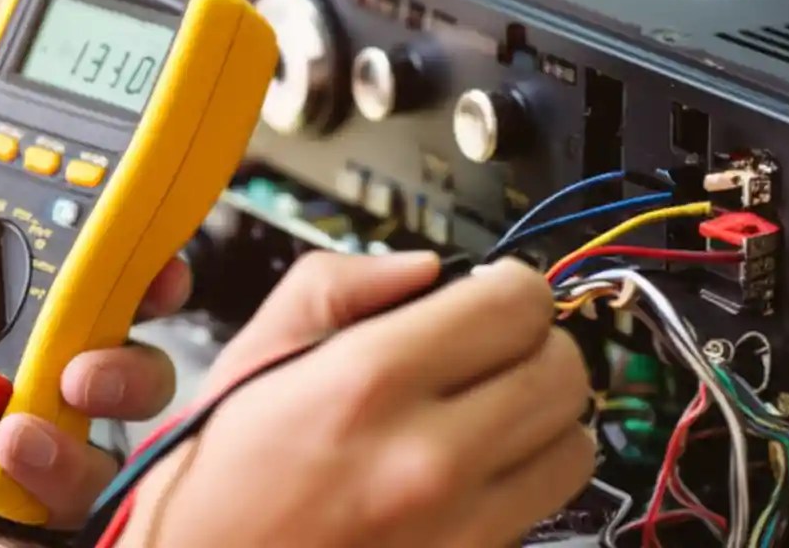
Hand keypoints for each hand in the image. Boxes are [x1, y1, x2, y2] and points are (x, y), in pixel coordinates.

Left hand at [0, 162, 191, 521]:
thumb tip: (27, 121)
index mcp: (70, 294)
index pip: (147, 287)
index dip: (166, 283)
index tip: (159, 279)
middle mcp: (73, 361)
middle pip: (147, 375)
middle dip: (131, 375)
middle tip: (83, 369)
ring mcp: (50, 427)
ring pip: (110, 450)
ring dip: (80, 443)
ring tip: (20, 428)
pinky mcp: (19, 486)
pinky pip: (61, 501)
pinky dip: (45, 483)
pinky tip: (4, 455)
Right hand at [122, 251, 593, 547]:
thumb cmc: (213, 486)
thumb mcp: (247, 359)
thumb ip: (335, 286)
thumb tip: (419, 267)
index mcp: (366, 382)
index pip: (515, 303)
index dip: (507, 286)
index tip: (489, 293)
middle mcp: (425, 458)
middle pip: (562, 369)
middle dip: (535, 342)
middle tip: (493, 346)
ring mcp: (457, 528)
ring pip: (574, 442)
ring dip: (541, 414)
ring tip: (490, 410)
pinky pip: (543, 506)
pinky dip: (523, 477)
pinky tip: (471, 468)